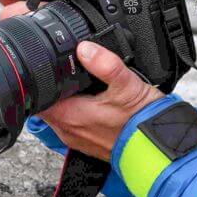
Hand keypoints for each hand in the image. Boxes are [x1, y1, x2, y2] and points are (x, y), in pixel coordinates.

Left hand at [39, 41, 163, 161]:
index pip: (38, 96)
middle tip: (68, 72)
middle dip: (54, 88)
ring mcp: (78, 139)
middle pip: (47, 104)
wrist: (159, 148)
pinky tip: (94, 101)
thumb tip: (85, 48)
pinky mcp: (89, 143)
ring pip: (60, 114)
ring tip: (82, 85)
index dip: (40, 80)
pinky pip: (74, 123)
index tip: (49, 66)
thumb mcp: (126, 84)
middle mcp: (68, 130)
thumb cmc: (142, 122)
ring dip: (66, 100)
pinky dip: (79, 111)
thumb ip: (105, 64)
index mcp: (69, 116)